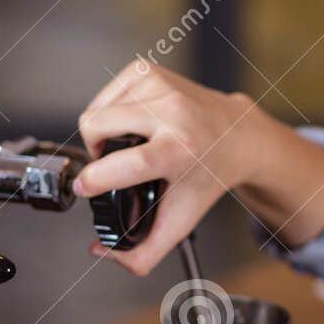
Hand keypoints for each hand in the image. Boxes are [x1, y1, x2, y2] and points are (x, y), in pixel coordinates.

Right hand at [76, 62, 265, 274]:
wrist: (238, 134)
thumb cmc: (209, 176)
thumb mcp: (183, 220)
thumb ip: (143, 251)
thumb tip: (102, 253)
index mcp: (181, 149)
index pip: (129, 162)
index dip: (97, 177)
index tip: (86, 187)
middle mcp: (173, 111)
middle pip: (97, 125)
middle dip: (92, 150)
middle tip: (111, 165)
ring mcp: (160, 86)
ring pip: (97, 109)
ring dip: (101, 130)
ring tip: (127, 144)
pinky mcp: (149, 70)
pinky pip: (106, 93)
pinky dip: (110, 110)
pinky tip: (131, 122)